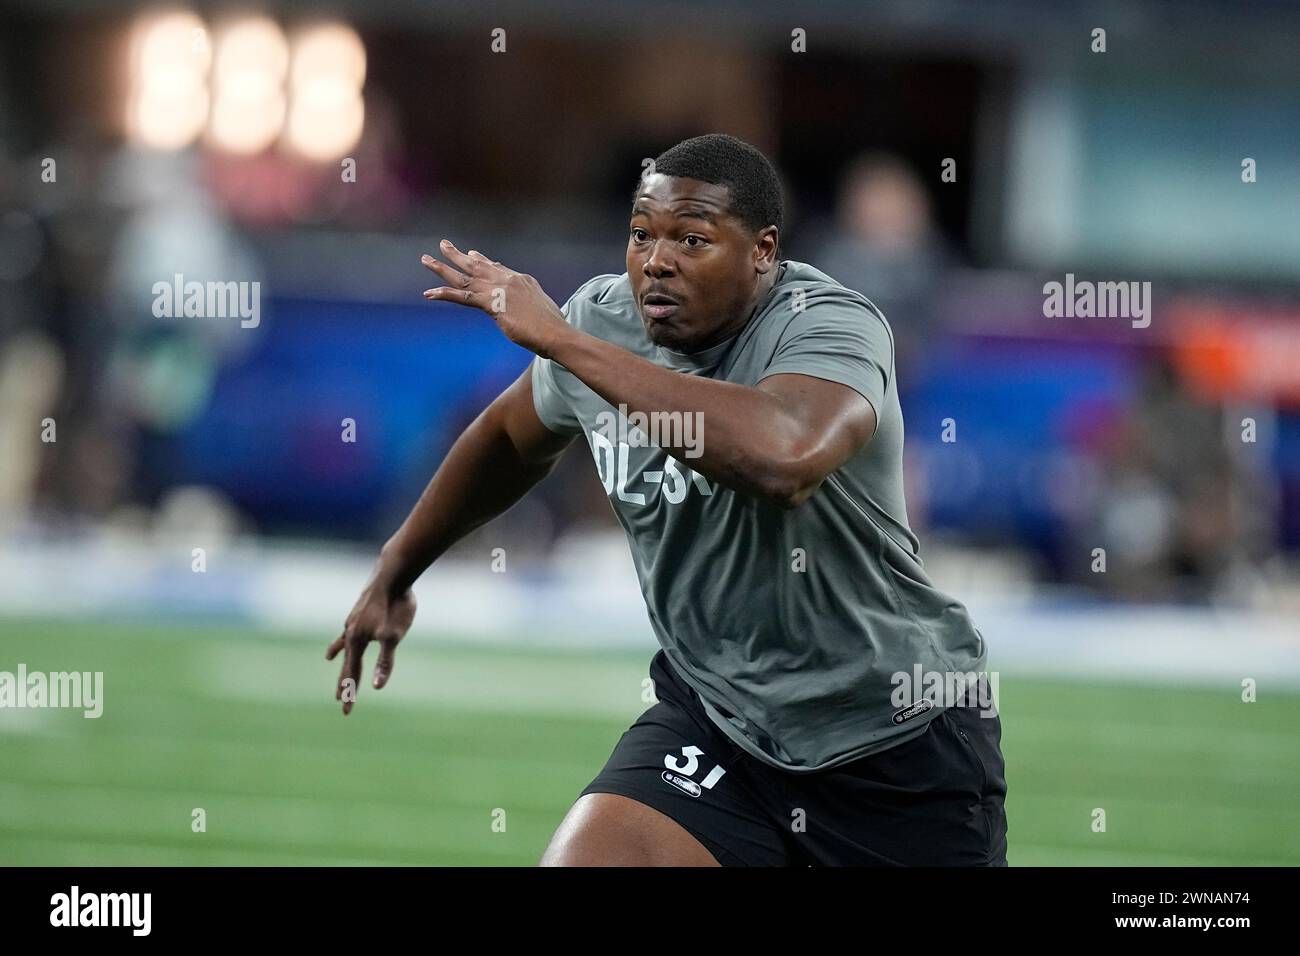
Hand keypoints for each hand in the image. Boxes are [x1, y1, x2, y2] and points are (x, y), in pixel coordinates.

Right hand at [325, 576, 416, 714]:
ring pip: (346, 642)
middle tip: (340, 701)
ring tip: (330, 660)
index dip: (350, 693)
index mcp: (357, 641)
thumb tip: (377, 686)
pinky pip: (351, 624)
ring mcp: (355, 619)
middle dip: (345, 682)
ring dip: (341, 654)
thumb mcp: (393, 636)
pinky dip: (348, 631)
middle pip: (346, 662)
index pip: (352, 673)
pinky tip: (347, 627)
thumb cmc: (396, 605)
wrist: (393, 574)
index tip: (346, 711)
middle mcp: (351, 631)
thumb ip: (385, 661)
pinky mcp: (362, 609)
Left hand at [420, 239, 569, 358]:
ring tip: (426, 260)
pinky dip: (444, 294)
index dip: (483, 261)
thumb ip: (531, 305)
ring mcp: (498, 289)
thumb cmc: (553, 328)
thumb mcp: (542, 310)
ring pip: (464, 276)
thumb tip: (531, 311)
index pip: (498, 267)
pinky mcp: (490, 303)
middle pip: (478, 265)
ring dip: (442, 268)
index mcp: (521, 280)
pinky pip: (461, 297)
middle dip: (458, 255)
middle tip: (443, 244)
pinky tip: (429, 294)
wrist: (555, 331)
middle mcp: (508, 279)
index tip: (472, 254)